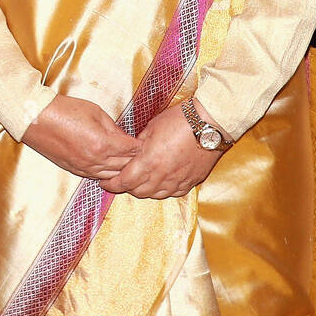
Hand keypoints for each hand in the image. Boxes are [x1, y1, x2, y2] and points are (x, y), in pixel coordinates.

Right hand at [21, 95, 139, 180]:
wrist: (37, 118)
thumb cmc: (64, 110)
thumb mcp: (95, 112)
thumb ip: (112, 127)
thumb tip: (123, 137)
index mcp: (103, 144)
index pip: (131, 150)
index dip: (140, 146)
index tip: (146, 142)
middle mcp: (96, 160)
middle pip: (124, 166)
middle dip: (135, 160)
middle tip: (142, 155)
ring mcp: (84, 167)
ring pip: (111, 175)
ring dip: (121, 170)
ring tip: (129, 164)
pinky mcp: (74, 169)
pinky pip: (96, 176)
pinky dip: (106, 173)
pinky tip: (110, 168)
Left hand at [99, 102, 224, 198]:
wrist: (209, 123)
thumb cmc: (179, 120)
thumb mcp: (152, 127)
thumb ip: (139, 143)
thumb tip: (132, 151)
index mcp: (149, 161)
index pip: (125, 181)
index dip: (112, 184)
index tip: (105, 182)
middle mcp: (162, 175)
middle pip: (138, 191)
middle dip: (126, 187)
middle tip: (120, 180)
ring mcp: (178, 181)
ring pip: (155, 195)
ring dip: (144, 190)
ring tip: (138, 182)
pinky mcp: (191, 182)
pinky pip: (172, 193)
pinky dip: (162, 190)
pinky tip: (159, 183)